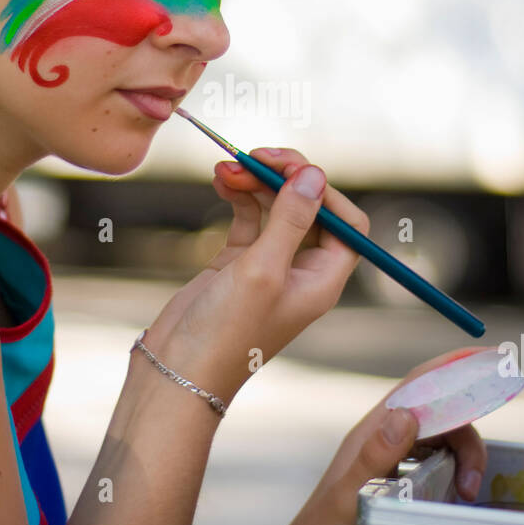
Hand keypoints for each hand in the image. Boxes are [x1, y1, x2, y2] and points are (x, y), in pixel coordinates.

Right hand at [143, 148, 368, 403]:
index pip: (346, 222)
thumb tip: (314, 175)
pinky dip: (237, 196)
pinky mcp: (238, 262)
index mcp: (322, 280)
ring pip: (275, 207)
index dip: (325, 191)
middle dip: (284, 177)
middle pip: (310, 208)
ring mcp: (269, 265)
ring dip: (256, 182)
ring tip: (226, 167)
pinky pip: (248, 217)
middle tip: (255, 156)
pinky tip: (220, 180)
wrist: (177, 368)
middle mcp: (301, 271)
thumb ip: (290, 220)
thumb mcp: (262, 271)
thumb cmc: (226, 333)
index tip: (292, 171)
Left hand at [284, 348, 490, 524]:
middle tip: (472, 481)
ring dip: (466, 458)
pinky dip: (459, 469)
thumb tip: (406, 414)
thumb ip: (373, 456)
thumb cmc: (325, 523)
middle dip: (468, 439)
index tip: (485, 359)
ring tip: (467, 491)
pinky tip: (458, 490)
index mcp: (374, 429)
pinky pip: (443, 457)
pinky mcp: (406, 472)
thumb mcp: (348, 494)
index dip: (451, 367)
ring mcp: (398, 452)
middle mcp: (388, 434)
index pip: (418, 385)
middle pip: (443, 414)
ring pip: (447, 436)